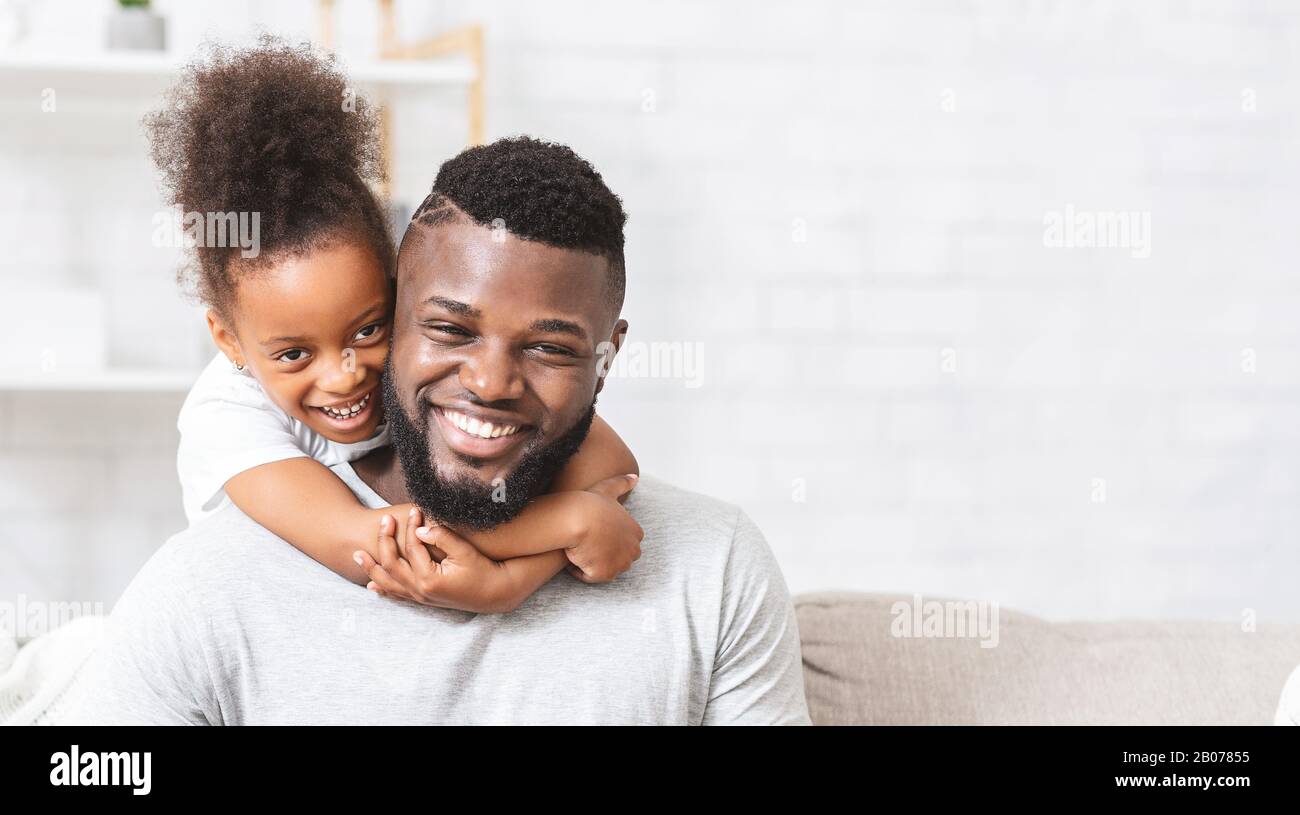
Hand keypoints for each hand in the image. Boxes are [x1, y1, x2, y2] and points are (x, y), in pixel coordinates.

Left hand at [353, 506, 517, 613]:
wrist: (496, 594)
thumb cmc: (484, 571)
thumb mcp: (465, 552)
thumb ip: (441, 538)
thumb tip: (420, 529)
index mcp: (429, 579)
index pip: (412, 547)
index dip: (411, 526)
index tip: (413, 509)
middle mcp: (420, 591)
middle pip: (392, 564)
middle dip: (384, 541)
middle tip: (383, 522)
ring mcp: (420, 598)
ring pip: (388, 583)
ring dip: (372, 569)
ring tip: (358, 556)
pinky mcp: (424, 600)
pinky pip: (398, 595)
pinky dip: (383, 589)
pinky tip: (372, 586)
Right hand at [564, 473, 643, 582]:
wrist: (578, 517)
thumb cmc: (591, 502)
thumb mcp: (609, 488)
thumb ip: (623, 483)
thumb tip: (635, 477)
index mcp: (636, 533)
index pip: (624, 543)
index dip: (607, 539)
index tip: (594, 532)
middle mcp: (633, 551)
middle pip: (617, 558)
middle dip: (603, 554)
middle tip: (585, 542)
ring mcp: (620, 564)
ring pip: (604, 568)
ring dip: (591, 562)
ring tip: (578, 547)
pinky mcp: (604, 574)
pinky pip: (589, 576)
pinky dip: (579, 570)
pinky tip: (572, 556)